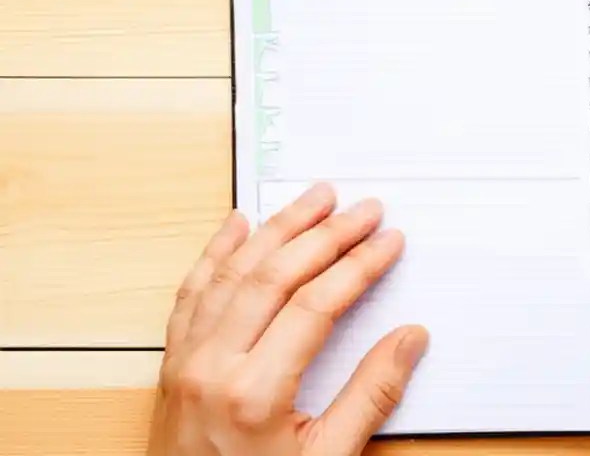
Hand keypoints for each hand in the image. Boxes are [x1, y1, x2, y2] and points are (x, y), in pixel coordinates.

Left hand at [148, 184, 428, 455]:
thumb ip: (370, 397)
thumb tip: (410, 340)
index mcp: (254, 394)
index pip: (315, 305)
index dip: (358, 266)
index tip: (388, 241)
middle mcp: (212, 368)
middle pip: (274, 276)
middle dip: (325, 235)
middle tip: (363, 209)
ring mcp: (185, 362)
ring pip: (232, 274)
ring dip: (276, 229)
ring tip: (314, 199)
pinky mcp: (172, 365)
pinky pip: (191, 293)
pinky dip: (216, 253)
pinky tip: (237, 226)